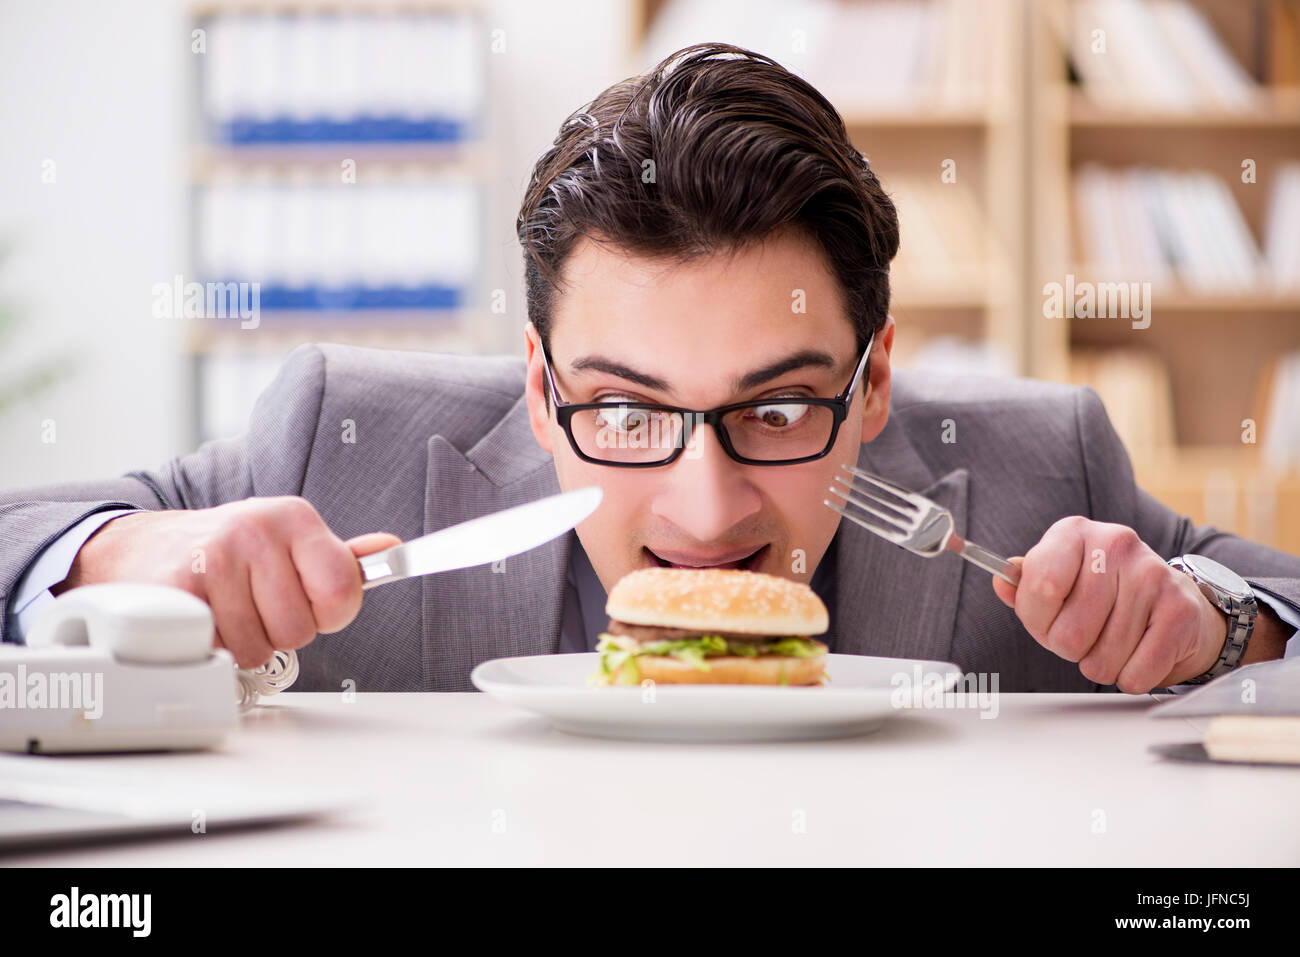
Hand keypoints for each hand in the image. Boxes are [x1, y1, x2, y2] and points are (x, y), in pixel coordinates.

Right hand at [53, 498, 400, 669]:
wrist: (142, 549)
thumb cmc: (227, 552)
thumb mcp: (286, 542)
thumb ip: (340, 557)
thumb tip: (393, 550)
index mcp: (293, 518)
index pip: (343, 591)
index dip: (329, 613)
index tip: (309, 603)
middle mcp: (255, 530)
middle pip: (300, 629)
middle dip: (279, 631)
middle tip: (254, 605)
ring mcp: (213, 557)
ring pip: (259, 648)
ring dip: (243, 643)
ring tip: (226, 611)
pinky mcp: (177, 590)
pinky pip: (219, 651)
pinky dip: (211, 649)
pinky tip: (203, 621)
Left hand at [991, 516, 1227, 692]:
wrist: (1173, 599)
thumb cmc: (1103, 594)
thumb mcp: (1058, 579)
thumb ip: (1025, 584)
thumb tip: (1001, 582)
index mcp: (1074, 532)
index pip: (1041, 587)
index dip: (1036, 619)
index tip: (1047, 619)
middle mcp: (1115, 545)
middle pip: (1068, 634)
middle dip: (1069, 648)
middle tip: (1085, 634)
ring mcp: (1152, 575)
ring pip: (1101, 660)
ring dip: (1101, 664)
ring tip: (1114, 640)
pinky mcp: (1181, 611)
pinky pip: (1136, 674)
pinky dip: (1131, 676)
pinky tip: (1138, 652)